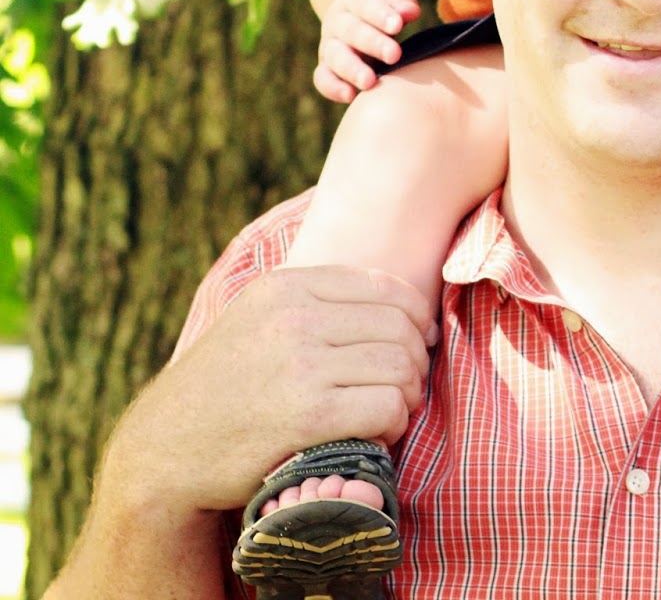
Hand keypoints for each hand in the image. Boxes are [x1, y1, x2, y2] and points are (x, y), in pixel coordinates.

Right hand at [113, 265, 436, 515]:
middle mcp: (294, 317)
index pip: (383, 285)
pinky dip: (396, 422)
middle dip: (415, 356)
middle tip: (409, 383)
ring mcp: (302, 364)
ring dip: (409, 392)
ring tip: (394, 409)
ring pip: (399, 364)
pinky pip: (386, 406)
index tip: (418, 340)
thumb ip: (308, 301)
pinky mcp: (308, 415)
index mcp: (285, 286)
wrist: (165, 453)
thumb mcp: (254, 320)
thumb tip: (390, 303)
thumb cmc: (219, 389)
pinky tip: (382, 433)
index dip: (414, 314)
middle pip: (398, 325)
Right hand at [314, 0, 421, 100]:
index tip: (398, 25)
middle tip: (394, 54)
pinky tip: (350, 96)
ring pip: (335, 56)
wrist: (358, 6)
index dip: (381, 15)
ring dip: (352, 69)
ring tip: (370, 81)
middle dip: (372, 44)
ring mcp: (330, 44)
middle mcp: (337, 20)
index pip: (365, 4)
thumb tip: (409, 12)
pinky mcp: (327, 66)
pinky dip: (332, 88)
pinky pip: (323, 78)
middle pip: (351, 31)